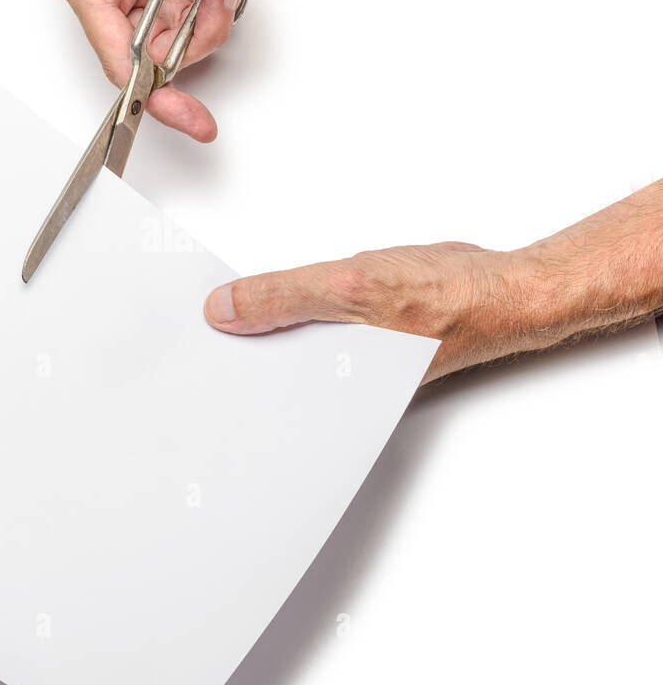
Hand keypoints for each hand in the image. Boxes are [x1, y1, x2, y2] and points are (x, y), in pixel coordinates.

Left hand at [204, 242, 537, 382]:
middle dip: (231, 358)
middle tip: (186, 337)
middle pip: (268, 377)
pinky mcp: (356, 339)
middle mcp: (338, 388)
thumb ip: (286, 297)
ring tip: (213, 319)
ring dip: (258, 331)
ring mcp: (347, 364)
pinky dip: (286, 313)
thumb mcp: (356, 287)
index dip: (221, 380)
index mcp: (335, 393)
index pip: (262, 397)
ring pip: (286, 352)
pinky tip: (262, 302)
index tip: (179, 360)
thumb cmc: (449, 298)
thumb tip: (225, 309)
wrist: (504, 288)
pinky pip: (307, 329)